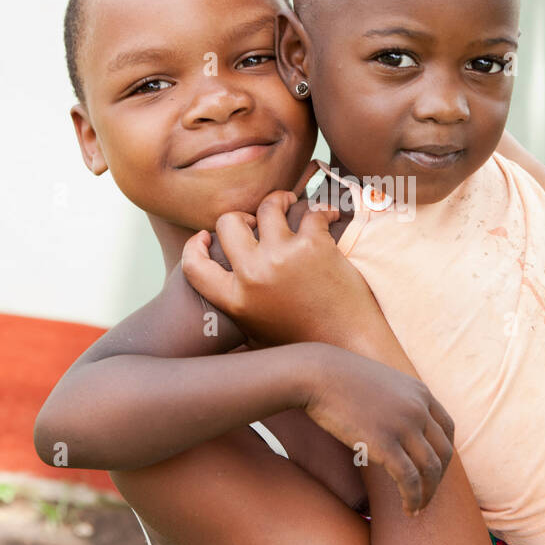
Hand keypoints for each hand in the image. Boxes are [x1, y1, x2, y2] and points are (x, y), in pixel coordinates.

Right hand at [181, 188, 376, 348]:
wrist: (349, 344)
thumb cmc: (305, 342)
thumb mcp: (256, 334)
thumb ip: (234, 311)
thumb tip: (216, 294)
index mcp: (235, 300)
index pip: (195, 266)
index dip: (194, 246)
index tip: (205, 236)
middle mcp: (253, 275)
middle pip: (229, 223)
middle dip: (241, 216)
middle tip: (257, 220)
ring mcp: (283, 256)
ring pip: (268, 206)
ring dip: (279, 200)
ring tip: (289, 202)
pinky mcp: (313, 245)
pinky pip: (310, 211)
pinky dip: (321, 210)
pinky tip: (326, 215)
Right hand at [298, 343, 456, 514]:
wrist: (317, 375)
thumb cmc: (339, 379)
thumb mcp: (380, 383)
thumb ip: (396, 399)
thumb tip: (396, 421)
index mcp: (420, 392)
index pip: (447, 429)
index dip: (444, 454)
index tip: (433, 470)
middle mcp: (418, 409)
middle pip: (444, 452)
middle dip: (438, 479)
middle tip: (426, 494)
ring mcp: (404, 426)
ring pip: (431, 470)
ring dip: (427, 494)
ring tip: (417, 509)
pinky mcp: (385, 444)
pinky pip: (409, 480)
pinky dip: (413, 499)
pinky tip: (408, 511)